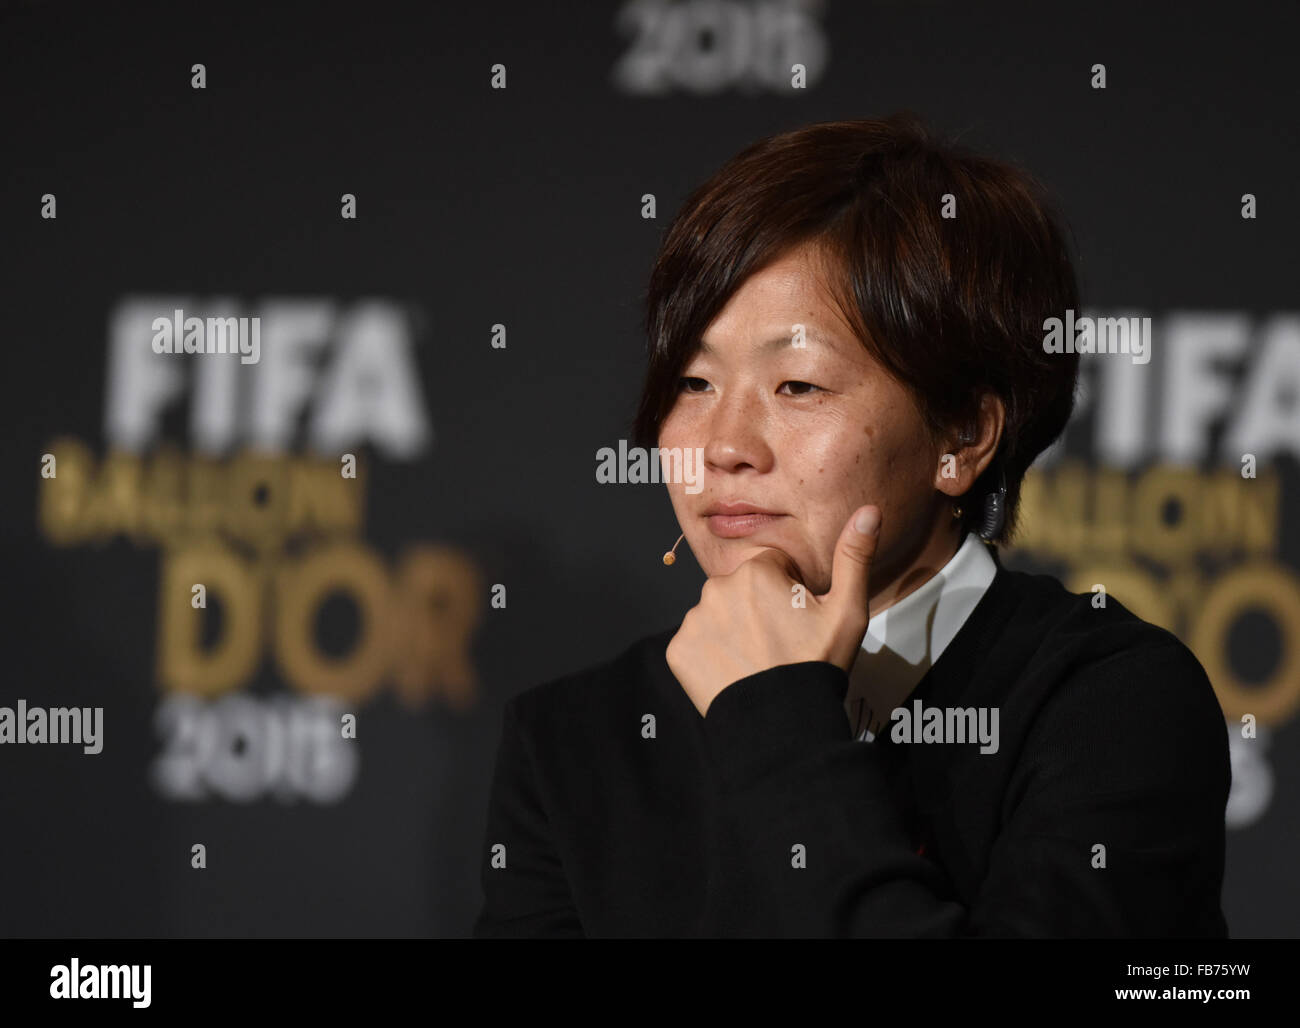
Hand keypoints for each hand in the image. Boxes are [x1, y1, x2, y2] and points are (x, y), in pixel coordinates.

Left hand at [666, 505, 881, 715]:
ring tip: (757, 659)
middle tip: (779, 642)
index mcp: (756, 571)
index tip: (798, 620)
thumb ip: (854, 556)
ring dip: (733, 629)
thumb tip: (868, 511)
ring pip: (717, 614)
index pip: (771, 567)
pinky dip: (710, 654)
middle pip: (741, 588)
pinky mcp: (677, 650)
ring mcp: (693, 620)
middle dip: (757, 607)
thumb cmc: (817, 664)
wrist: (781, 722)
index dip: (789, 592)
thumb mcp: (847, 611)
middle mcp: (716, 587)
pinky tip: (734, 671)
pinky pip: (695, 642)